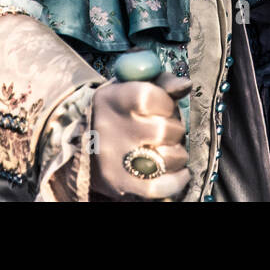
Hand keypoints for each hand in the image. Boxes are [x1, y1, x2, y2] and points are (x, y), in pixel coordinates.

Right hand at [90, 72, 189, 199]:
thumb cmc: (121, 109)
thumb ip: (163, 82)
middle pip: (163, 130)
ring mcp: (114, 159)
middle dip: (175, 129)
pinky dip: (176, 180)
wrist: (83, 142)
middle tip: (169, 130)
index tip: (165, 106)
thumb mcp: (135, 86)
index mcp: (113, 99)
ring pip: (166, 158)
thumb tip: (186, 85)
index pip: (148, 97)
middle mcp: (109, 129)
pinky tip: (181, 172)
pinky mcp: (119, 183)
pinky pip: (157, 187)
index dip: (166, 102)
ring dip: (178, 154)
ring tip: (171, 149)